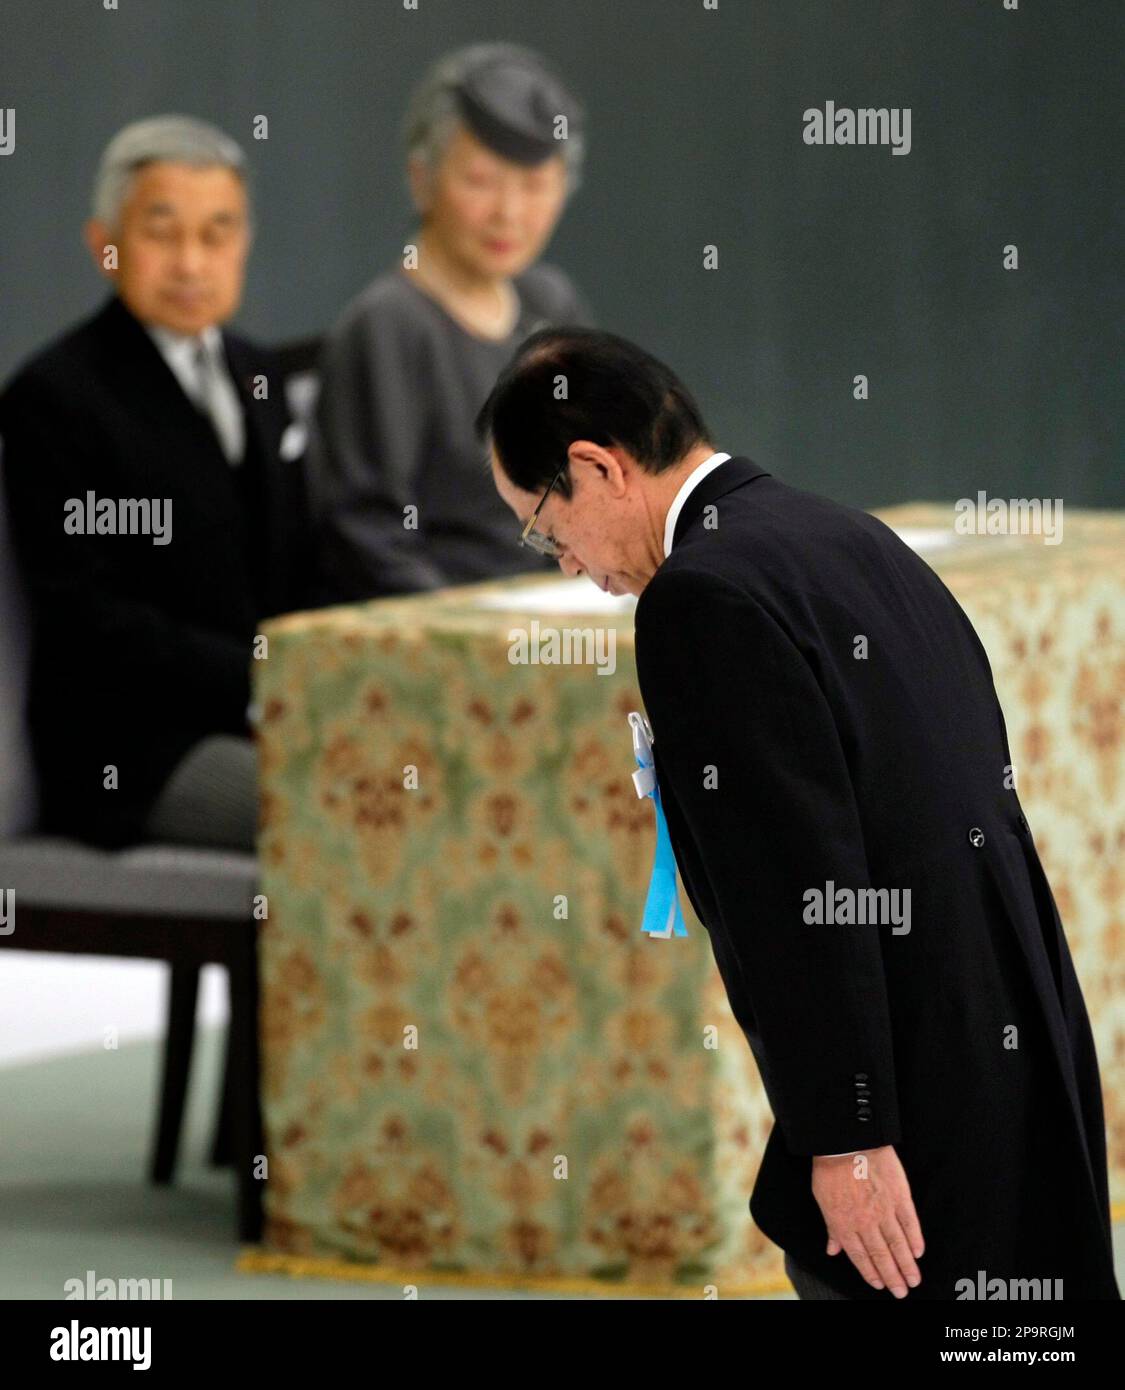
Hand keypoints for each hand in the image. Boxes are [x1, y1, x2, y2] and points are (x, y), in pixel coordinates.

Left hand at [811, 1145, 923, 1296]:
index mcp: (843, 1224)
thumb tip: (832, 1250)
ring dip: (906, 1265)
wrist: (846, 1141)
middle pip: (881, 1255)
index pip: (860, 1256)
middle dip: (892, 1277)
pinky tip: (918, 1252)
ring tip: (913, 1280)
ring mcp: (883, 1210)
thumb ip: (831, 1228)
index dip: (870, 1273)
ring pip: (898, 1244)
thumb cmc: (830, 1168)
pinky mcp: (899, 1196)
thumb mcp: (822, 1199)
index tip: (880, 1285)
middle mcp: (865, 1222)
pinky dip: (915, 1239)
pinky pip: (909, 1223)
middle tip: (901, 1292)